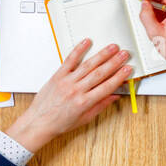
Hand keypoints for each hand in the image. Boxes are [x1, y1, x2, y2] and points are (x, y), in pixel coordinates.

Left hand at [5, 39, 130, 151]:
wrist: (38, 123)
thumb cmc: (59, 123)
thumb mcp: (84, 119)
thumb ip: (100, 106)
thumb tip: (114, 96)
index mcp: (84, 102)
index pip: (107, 86)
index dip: (119, 76)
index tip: (128, 69)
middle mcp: (76, 90)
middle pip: (100, 73)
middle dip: (114, 62)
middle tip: (124, 54)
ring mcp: (67, 82)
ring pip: (88, 65)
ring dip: (102, 55)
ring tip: (112, 47)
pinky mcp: (58, 76)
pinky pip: (69, 60)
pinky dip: (78, 50)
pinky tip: (87, 43)